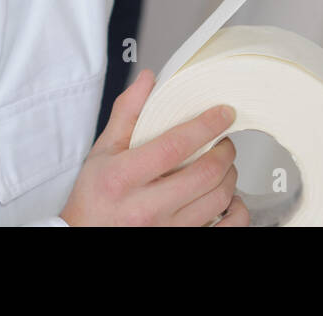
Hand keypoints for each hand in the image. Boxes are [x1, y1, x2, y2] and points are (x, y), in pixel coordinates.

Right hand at [59, 70, 249, 225]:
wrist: (85, 236)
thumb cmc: (95, 196)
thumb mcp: (103, 151)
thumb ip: (127, 113)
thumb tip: (149, 79)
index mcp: (123, 178)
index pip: (174, 146)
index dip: (205, 126)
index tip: (224, 113)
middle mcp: (145, 208)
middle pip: (205, 173)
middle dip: (224, 151)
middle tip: (223, 141)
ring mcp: (165, 230)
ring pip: (219, 199)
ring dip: (229, 175)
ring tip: (222, 165)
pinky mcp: (180, 242)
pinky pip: (226, 228)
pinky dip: (237, 210)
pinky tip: (228, 198)